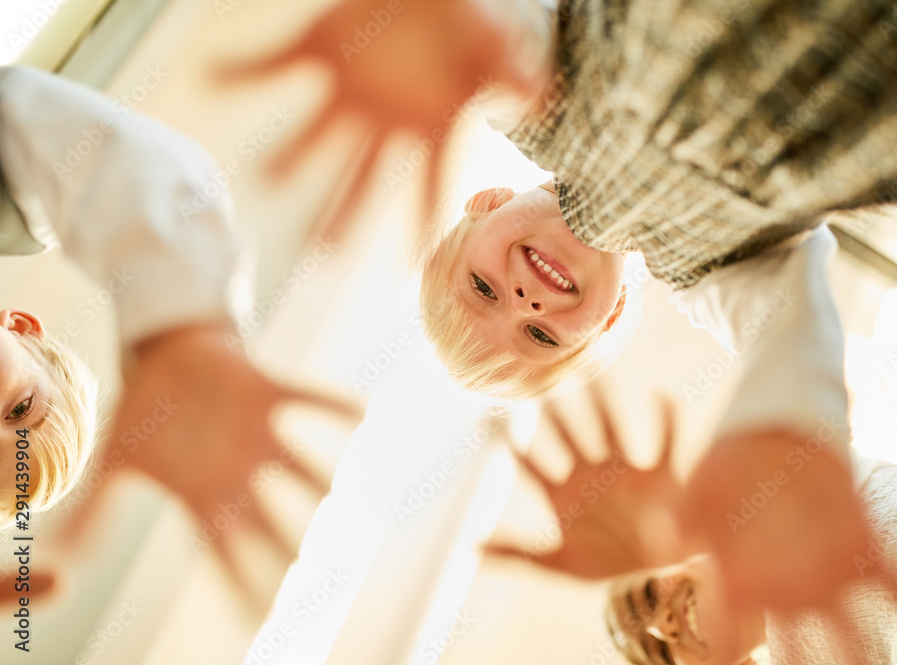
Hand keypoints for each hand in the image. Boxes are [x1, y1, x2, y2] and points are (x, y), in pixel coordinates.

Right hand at [95, 323, 362, 609]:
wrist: (169, 357)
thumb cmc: (150, 415)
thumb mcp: (118, 463)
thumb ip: (97, 511)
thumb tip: (64, 559)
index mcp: (206, 493)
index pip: (224, 549)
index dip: (241, 580)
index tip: (260, 617)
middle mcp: (239, 470)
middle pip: (269, 518)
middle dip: (286, 544)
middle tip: (304, 569)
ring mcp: (256, 433)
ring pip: (297, 464)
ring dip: (317, 477)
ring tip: (333, 493)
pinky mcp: (265, 392)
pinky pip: (306, 400)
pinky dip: (332, 406)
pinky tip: (363, 414)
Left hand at [219, 0, 543, 242]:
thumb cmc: (470, 13)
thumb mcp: (493, 42)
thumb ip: (512, 73)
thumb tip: (545, 100)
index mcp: (425, 126)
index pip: (426, 183)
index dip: (421, 221)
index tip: (410, 270)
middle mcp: (383, 121)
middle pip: (360, 177)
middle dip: (343, 211)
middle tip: (324, 251)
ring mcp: (349, 90)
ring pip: (314, 133)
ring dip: (291, 154)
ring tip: (266, 179)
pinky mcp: (320, 51)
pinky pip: (277, 65)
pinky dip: (246, 70)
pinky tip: (214, 76)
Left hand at [486, 388, 684, 579]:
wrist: (658, 574)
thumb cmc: (608, 563)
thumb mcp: (560, 564)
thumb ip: (516, 555)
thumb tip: (470, 548)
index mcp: (562, 492)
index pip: (527, 460)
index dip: (505, 440)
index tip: (484, 415)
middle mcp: (589, 472)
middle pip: (566, 431)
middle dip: (552, 408)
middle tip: (537, 377)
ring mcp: (622, 469)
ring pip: (610, 424)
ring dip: (604, 400)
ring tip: (596, 372)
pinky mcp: (660, 474)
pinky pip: (664, 438)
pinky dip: (665, 416)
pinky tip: (660, 397)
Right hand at [682, 430, 896, 664]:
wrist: (773, 436)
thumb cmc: (729, 463)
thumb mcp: (700, 481)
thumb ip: (684, 509)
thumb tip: (667, 534)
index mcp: (740, 580)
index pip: (725, 631)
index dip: (720, 657)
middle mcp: (787, 593)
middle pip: (802, 655)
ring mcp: (829, 580)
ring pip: (854, 640)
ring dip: (870, 664)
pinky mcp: (864, 555)